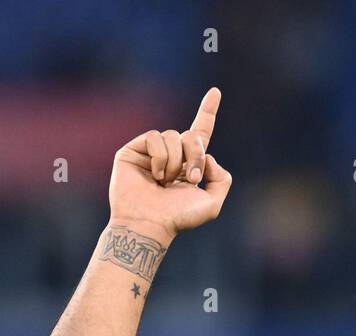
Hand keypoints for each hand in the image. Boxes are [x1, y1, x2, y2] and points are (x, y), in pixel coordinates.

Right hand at [108, 87, 232, 239]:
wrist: (150, 224)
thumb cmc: (178, 219)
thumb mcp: (212, 204)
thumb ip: (223, 180)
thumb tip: (209, 158)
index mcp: (188, 164)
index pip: (199, 133)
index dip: (207, 112)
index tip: (216, 92)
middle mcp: (170, 155)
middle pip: (192, 135)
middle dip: (196, 154)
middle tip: (192, 179)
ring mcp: (150, 152)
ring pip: (173, 135)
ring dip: (177, 160)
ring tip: (167, 182)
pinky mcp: (133, 150)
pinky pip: (155, 137)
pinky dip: (161, 157)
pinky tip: (156, 176)